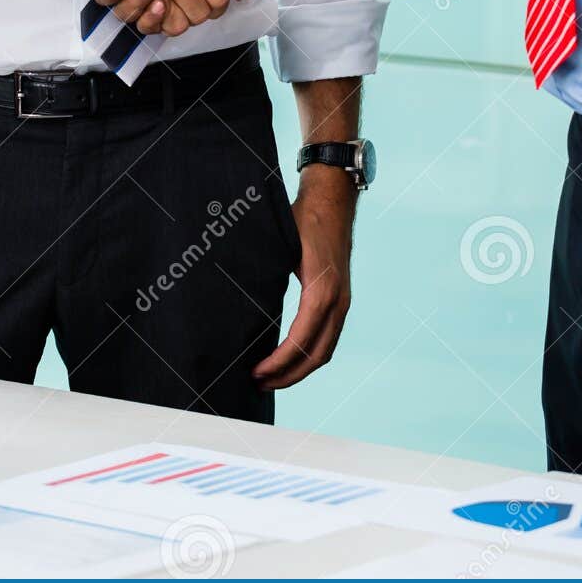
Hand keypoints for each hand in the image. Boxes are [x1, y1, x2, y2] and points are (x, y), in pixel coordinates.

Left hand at [253, 166, 354, 389]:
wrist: (333, 199)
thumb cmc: (303, 218)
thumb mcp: (281, 246)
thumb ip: (267, 277)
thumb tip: (239, 309)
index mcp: (321, 290)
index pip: (300, 341)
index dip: (278, 364)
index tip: (255, 372)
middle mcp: (338, 300)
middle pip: (316, 355)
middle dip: (287, 376)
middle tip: (257, 383)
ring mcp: (343, 301)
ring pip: (325, 350)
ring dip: (299, 370)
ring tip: (271, 377)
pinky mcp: (341, 298)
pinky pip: (329, 337)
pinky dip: (310, 355)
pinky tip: (289, 357)